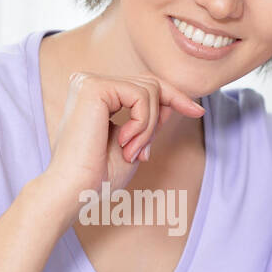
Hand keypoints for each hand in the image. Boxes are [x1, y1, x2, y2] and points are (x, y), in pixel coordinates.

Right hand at [43, 71, 203, 201]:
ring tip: (131, 152)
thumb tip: (170, 101)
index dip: (174, 97)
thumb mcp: (133, 142)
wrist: (73, 190)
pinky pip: (140, 96)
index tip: (199, 111)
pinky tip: (124, 143)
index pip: (143, 86)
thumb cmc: (97, 176)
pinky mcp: (93, 87)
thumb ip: (148, 120)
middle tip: (142, 153)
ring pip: (149, 90)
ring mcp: (89, 81)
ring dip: (148, 128)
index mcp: (94, 94)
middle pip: (150, 83)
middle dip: (158, 119)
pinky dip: (142, 124)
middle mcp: (89, 82)